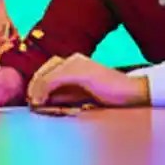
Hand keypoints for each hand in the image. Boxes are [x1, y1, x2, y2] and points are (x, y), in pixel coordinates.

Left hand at [27, 53, 149, 106]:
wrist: (133, 94)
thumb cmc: (110, 98)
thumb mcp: (82, 96)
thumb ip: (64, 95)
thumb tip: (42, 100)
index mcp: (75, 64)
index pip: (46, 72)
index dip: (36, 86)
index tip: (33, 101)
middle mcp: (74, 60)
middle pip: (43, 71)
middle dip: (34, 87)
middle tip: (31, 104)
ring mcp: (76, 63)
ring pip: (46, 75)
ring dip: (36, 90)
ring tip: (35, 104)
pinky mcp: (79, 70)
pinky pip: (53, 79)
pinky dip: (43, 91)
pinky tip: (40, 101)